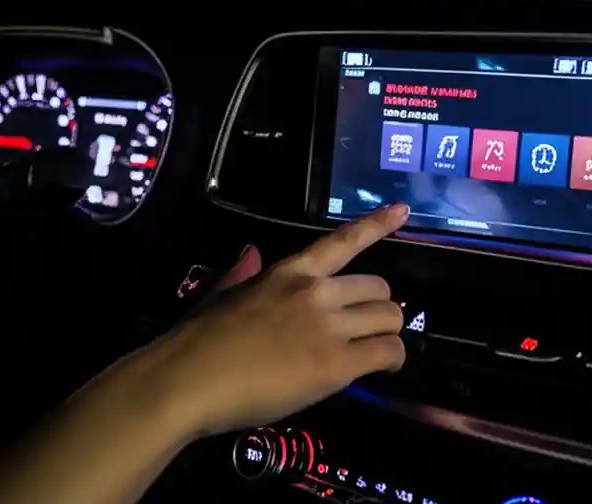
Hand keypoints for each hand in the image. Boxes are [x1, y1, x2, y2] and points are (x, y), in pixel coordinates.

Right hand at [130, 204, 409, 440]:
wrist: (188, 380)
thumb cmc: (197, 341)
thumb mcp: (222, 293)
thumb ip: (245, 273)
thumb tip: (251, 255)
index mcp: (288, 272)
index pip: (343, 241)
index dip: (377, 225)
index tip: (403, 210)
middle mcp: (316, 292)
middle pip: (379, 289)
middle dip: (376, 309)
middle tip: (363, 331)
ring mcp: (328, 327)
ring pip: (390, 319)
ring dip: (387, 335)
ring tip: (373, 352)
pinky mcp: (336, 364)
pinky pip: (387, 353)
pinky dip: (392, 361)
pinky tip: (382, 370)